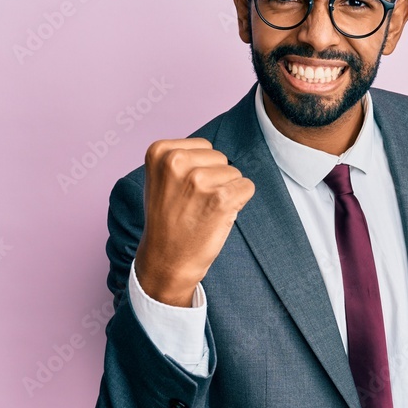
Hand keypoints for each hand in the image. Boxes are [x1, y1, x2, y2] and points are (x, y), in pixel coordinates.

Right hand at [134, 138, 254, 305]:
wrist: (166, 261)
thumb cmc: (167, 220)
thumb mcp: (161, 179)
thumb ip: (183, 158)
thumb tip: (216, 150)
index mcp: (160, 151)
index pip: (204, 146)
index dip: (201, 169)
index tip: (183, 191)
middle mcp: (176, 161)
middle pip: (221, 157)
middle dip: (215, 179)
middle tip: (194, 203)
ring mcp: (198, 180)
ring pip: (234, 172)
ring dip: (226, 192)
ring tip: (203, 211)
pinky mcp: (220, 198)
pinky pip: (247, 187)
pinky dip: (239, 202)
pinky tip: (218, 216)